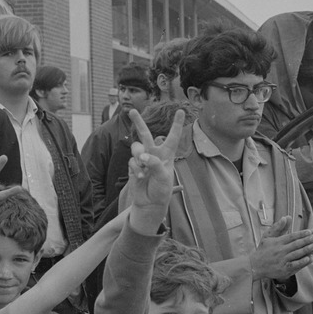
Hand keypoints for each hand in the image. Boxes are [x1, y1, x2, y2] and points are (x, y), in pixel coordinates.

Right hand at [126, 108, 184, 232]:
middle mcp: (154, 154)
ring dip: (138, 154)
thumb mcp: (164, 177)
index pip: (172, 137)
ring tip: (144, 167)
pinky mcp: (134, 166)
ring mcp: (142, 159)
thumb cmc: (161, 190)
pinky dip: (136, 169)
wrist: (149, 203)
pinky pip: (132, 162)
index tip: (181, 110)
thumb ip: (155, 164)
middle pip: (145, 134)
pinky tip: (141, 177)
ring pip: (136, 147)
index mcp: (167, 154)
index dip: (176, 124)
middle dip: (138, 122)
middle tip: (131, 110)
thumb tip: (142, 156)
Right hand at [250, 215, 312, 281]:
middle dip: (307, 240)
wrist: (254, 266)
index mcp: (277, 242)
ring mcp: (282, 260)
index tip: (311, 231)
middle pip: (296, 244)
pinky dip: (303, 262)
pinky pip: (295, 265)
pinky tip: (310, 258)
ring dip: (307, 250)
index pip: (292, 236)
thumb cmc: (263, 250)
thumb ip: (278, 227)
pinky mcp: (284, 269)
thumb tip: (287, 217)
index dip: (302, 234)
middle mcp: (280, 251)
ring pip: (297, 254)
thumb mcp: (268, 236)